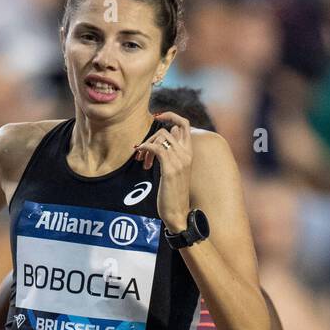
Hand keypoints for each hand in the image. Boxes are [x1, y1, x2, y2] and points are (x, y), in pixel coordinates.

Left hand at [133, 110, 191, 232]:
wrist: (177, 213)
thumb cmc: (173, 194)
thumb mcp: (175, 171)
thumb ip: (172, 155)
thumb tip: (162, 143)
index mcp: (189, 153)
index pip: (184, 124)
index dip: (171, 115)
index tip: (158, 116)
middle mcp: (187, 154)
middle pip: (169, 129)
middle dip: (152, 137)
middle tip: (142, 151)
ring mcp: (179, 161)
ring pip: (160, 139)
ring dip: (146, 146)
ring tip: (141, 160)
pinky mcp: (170, 169)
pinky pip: (156, 148)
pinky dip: (145, 148)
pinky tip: (140, 156)